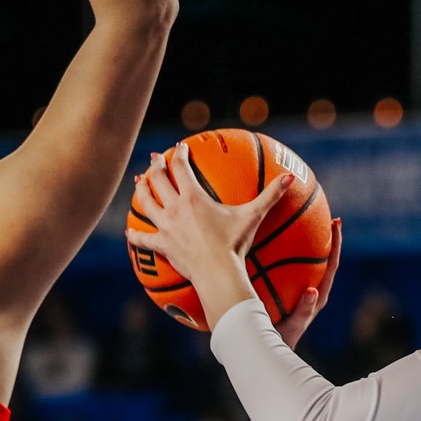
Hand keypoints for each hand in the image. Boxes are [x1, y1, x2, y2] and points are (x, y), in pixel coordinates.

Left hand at [128, 146, 291, 292]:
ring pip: (145, 203)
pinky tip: (129, 232)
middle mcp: (174, 208)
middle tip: (156, 159)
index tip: (180, 147)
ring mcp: (165, 227)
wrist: (217, 272)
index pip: (181, 167)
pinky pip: (144, 239)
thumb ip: (271, 195)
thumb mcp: (253, 216)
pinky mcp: (162, 246)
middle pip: (158, 179)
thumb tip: (292, 177)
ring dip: (140, 189)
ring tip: (137, 181)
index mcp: (193, 197)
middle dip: (156, 166)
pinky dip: (135, 235)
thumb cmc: (235, 244)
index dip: (180, 154)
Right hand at [274, 219, 340, 348]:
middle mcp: (314, 289)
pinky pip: (291, 267)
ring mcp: (303, 289)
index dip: (336, 244)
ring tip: (304, 221)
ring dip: (309, 242)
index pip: (332, 264)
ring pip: (309, 261)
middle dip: (328, 237)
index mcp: (319, 295)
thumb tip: (313, 291)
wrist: (269, 349)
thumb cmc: (282, 338)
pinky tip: (274, 240)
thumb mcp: (294, 325)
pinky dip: (288, 253)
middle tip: (328, 216)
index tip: (336, 223)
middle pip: (325, 258)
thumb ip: (304, 310)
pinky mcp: (290, 291)